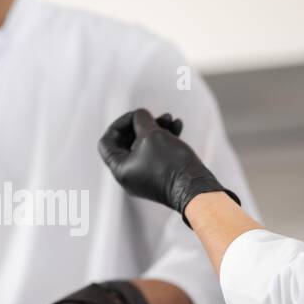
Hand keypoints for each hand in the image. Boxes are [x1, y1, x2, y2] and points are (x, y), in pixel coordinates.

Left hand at [98, 109, 238, 224]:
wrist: (196, 188)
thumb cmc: (172, 163)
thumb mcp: (152, 134)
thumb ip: (141, 120)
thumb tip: (139, 115)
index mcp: (120, 169)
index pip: (107, 142)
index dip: (119, 124)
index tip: (137, 116)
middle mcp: (129, 177)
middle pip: (126, 142)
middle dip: (141, 124)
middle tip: (156, 116)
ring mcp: (144, 178)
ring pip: (144, 147)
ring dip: (156, 129)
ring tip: (171, 119)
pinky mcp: (159, 178)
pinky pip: (156, 155)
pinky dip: (164, 139)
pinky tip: (178, 126)